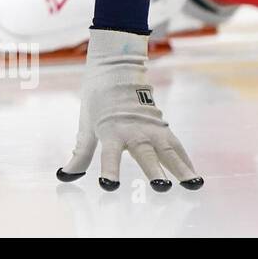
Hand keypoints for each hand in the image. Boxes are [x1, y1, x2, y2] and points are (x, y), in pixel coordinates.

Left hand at [58, 28, 203, 190]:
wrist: (117, 70)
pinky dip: (186, 161)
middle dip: (154, 171)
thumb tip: (63, 176)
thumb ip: (80, 155)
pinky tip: (194, 176)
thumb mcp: (86, 126)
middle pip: (145, 154)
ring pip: (168, 151)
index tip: (109, 185)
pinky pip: (177, 147)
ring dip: (181, 168)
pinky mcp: (164, 127)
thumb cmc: (97, 101)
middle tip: (162, 188)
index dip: (109, 170)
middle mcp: (133, 132)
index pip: (108, 155)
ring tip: (194, 185)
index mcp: (110, 131)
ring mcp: (151, 129)